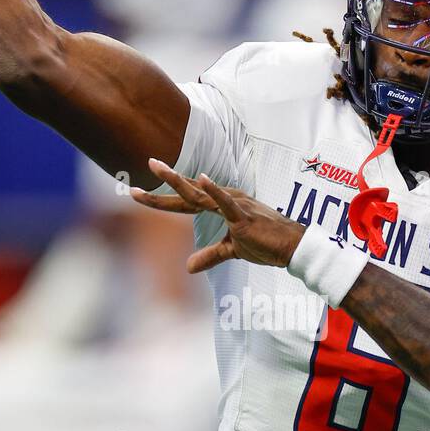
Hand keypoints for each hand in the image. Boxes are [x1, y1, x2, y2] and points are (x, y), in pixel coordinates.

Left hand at [132, 159, 305, 272]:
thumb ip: (210, 255)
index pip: (186, 200)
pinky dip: (213, 190)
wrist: (291, 249)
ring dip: (178, 181)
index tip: (138, 191)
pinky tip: (202, 178)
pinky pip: (226, 202)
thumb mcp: (232, 251)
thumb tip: (188, 267)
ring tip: (158, 168)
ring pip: (200, 193)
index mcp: (220, 206)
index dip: (162, 197)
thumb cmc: (265, 245)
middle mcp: (224, 199)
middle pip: (188, 191)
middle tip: (146, 163)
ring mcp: (234, 205)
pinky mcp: (244, 216)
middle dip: (165, 180)